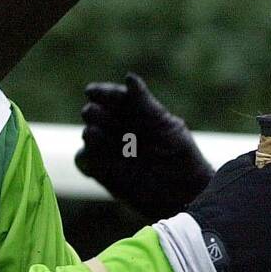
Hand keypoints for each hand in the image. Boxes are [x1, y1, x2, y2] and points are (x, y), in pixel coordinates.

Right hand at [75, 73, 214, 221]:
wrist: (186, 193)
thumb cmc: (181, 154)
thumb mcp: (166, 125)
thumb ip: (145, 103)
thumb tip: (129, 78)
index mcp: (136, 112)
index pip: (114, 97)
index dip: (102, 93)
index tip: (91, 92)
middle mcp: (120, 128)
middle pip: (97, 114)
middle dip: (94, 113)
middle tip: (93, 113)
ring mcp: (111, 149)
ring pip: (89, 136)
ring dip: (90, 134)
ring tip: (95, 135)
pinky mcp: (104, 171)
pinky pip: (85, 161)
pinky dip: (84, 158)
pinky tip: (91, 158)